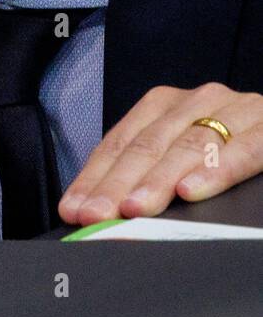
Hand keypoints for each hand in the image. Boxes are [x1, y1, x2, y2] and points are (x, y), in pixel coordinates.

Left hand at [59, 82, 262, 225]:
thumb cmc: (229, 144)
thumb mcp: (182, 149)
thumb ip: (149, 170)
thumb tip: (104, 208)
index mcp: (165, 105)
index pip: (118, 143)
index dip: (93, 178)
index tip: (73, 209)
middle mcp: (196, 101)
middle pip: (146, 146)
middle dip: (116, 185)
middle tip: (95, 215)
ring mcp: (234, 110)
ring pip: (187, 147)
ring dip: (157, 181)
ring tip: (134, 208)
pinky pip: (243, 150)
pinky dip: (215, 170)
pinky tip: (191, 190)